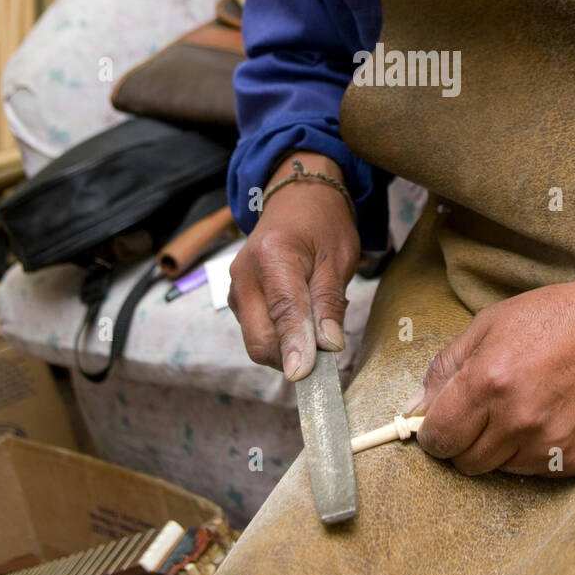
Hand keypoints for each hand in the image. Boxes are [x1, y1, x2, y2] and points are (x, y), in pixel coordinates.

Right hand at [227, 152, 359, 380]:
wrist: (296, 198)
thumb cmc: (323, 224)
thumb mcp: (339, 258)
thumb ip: (330, 303)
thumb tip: (327, 348)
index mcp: (271, 256)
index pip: (283, 312)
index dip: (296, 347)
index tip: (306, 376)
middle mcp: (243, 275)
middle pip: (261, 340)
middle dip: (294, 356)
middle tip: (330, 353)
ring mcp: (235, 289)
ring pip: (258, 341)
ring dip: (288, 348)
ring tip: (318, 326)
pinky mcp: (236, 299)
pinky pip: (258, 332)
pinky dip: (281, 338)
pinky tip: (302, 322)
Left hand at [405, 262, 574, 476]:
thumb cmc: (555, 319)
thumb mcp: (489, 325)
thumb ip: (445, 368)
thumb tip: (415, 408)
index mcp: (488, 382)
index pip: (439, 438)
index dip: (434, 434)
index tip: (442, 425)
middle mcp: (516, 419)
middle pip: (466, 462)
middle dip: (466, 442)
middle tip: (485, 414)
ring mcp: (548, 444)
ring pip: (500, 469)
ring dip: (501, 447)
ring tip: (524, 409)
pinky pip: (537, 470)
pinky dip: (534, 452)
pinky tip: (550, 418)